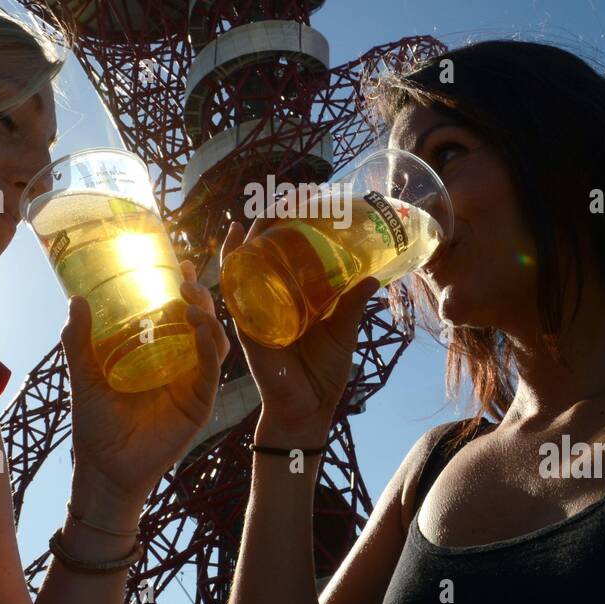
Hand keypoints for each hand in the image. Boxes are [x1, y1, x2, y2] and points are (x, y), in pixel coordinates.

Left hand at [59, 258, 231, 505]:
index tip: (180, 263)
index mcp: (157, 354)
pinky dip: (207, 346)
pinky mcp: (198, 403)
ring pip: (212, 341)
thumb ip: (79, 340)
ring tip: (191, 302)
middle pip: (200, 322)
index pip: (177, 315)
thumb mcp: (84, 374)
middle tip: (186, 278)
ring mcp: (191, 383)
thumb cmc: (95, 424)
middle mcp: (179, 365)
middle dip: (199, 297)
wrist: (103, 468)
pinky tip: (199, 329)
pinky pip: (210, 370)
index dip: (183, 289)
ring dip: (207, 317)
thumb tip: (75, 299)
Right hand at [219, 218, 379, 437]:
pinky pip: (233, 289)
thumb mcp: (342, 332)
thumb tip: (374, 277)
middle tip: (293, 194)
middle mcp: (272, 296)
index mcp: (296, 294)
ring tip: (265, 207)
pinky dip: (230, 262)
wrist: (307, 409)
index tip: (310, 197)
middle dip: (275, 217)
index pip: (290, 251)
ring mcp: (257, 308)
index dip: (295, 223)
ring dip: (253, 231)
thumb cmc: (323, 372)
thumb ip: (352, 305)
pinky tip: (232, 238)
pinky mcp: (247, 324)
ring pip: (247, 260)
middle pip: (266, 247)